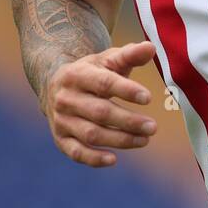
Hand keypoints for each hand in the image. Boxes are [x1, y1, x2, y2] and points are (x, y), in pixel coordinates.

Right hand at [41, 40, 157, 167]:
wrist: (55, 84)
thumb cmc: (91, 72)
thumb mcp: (107, 60)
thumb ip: (130, 54)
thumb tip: (151, 47)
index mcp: (77, 75)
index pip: (104, 83)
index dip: (126, 90)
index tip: (149, 98)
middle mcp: (65, 98)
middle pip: (99, 112)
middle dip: (128, 121)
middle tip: (153, 127)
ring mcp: (61, 120)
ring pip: (90, 134)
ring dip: (119, 140)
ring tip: (145, 140)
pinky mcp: (60, 138)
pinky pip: (75, 152)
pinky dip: (93, 159)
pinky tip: (114, 160)